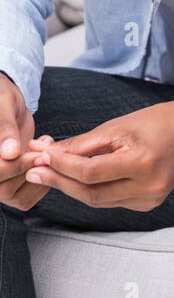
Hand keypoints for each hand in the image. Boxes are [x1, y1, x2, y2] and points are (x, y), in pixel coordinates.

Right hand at [0, 71, 53, 211]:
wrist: (9, 107)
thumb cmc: (2, 99)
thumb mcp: (4, 105)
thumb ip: (5, 128)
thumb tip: (9, 153)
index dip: (16, 165)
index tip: (35, 153)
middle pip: (5, 190)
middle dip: (31, 169)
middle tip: (45, 149)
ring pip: (17, 197)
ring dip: (38, 175)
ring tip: (44, 148)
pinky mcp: (11, 185)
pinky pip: (27, 197)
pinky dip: (42, 182)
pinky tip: (44, 157)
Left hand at [22, 96, 173, 211]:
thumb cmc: (158, 121)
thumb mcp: (120, 125)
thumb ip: (84, 143)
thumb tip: (49, 151)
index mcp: (143, 162)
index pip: (90, 172)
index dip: (61, 166)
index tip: (41, 157)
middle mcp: (149, 186)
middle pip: (91, 193)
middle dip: (60, 182)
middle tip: (36, 171)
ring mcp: (151, 199)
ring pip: (99, 201)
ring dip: (73, 187)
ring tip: (52, 173)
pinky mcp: (149, 204)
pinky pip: (112, 201)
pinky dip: (93, 191)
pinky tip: (80, 179)